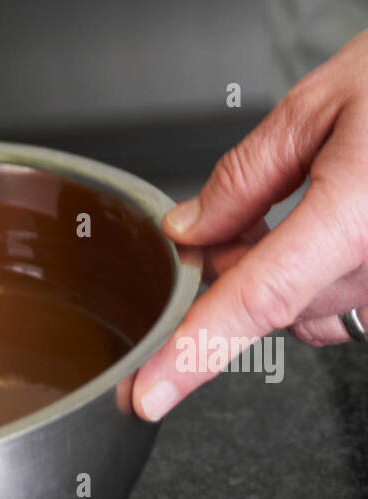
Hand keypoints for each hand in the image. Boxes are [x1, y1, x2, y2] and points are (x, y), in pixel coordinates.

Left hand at [133, 29, 367, 420]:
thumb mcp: (322, 104)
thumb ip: (249, 174)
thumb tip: (192, 228)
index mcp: (358, 216)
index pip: (258, 299)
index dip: (195, 352)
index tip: (151, 394)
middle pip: (277, 304)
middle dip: (231, 270)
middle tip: (216, 218)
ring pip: (315, 309)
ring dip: (281, 274)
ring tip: (296, 203)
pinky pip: (356, 301)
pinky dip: (324, 275)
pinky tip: (332, 222)